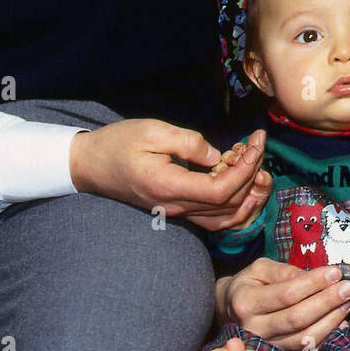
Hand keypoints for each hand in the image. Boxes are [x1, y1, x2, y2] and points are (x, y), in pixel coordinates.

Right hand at [69, 121, 269, 230]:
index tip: (255, 142)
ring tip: (256, 165)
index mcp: (168, 186)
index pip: (220, 190)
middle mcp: (175, 207)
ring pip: (225, 218)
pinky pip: (214, 218)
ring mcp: (176, 212)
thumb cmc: (118, 144)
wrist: (91, 165)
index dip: (245, 168)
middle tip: (258, 145)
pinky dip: (235, 204)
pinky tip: (241, 181)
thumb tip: (218, 156)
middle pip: (229, 205)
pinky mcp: (177, 210)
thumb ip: (188, 143)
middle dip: (252, 175)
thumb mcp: (152, 132)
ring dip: (248, 195)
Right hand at [216, 259, 349, 350]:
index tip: (335, 272)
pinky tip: (341, 324)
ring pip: (305, 338)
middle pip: (297, 318)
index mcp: (246, 302)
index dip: (313, 284)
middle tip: (348, 288)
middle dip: (327, 302)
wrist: (231, 311)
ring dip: (331, 320)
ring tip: (348, 302)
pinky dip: (327, 339)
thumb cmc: (249, 285)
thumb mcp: (259, 269)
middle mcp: (254, 328)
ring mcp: (267, 346)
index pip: (286, 294)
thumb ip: (283, 271)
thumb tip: (313, 277)